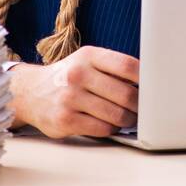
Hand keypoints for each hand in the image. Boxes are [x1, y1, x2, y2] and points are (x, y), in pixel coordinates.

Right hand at [7, 46, 138, 138]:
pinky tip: (110, 124)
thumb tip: (149, 83)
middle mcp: (78, 75)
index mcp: (88, 56)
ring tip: (129, 118)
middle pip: (126, 94)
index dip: (146, 79)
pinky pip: (102, 129)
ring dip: (128, 120)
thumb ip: (114, 68)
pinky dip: (111, 129)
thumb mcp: (87, 62)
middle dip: (140, 105)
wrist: (30, 92)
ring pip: (116, 115)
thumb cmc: (69, 77)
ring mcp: (70, 99)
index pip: (127, 66)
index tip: (154, 86)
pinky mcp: (64, 120)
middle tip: (144, 109)